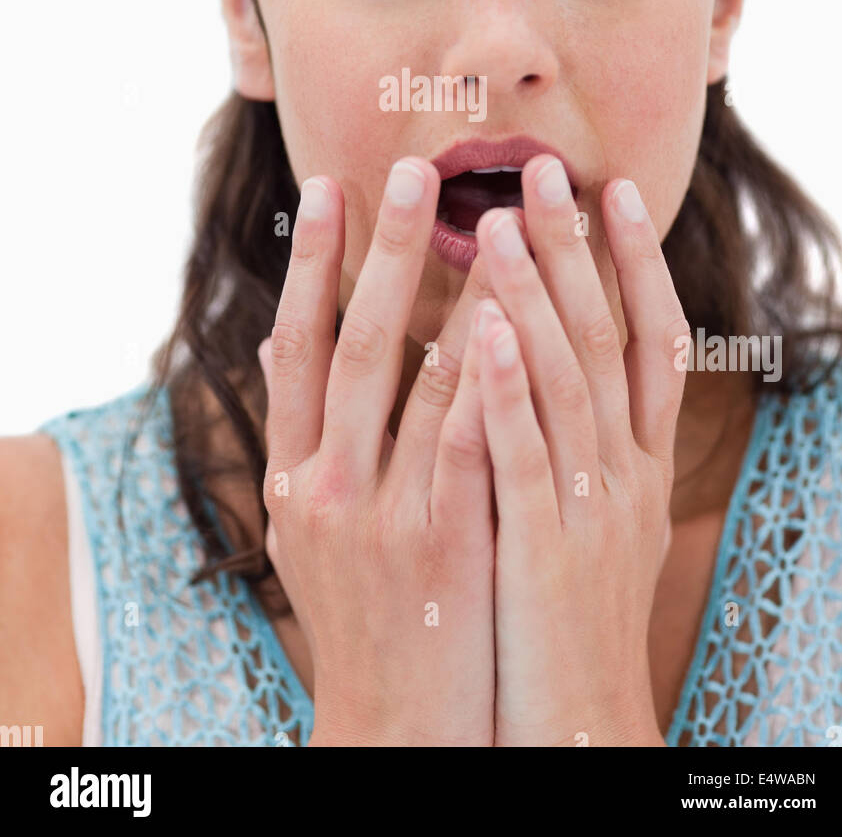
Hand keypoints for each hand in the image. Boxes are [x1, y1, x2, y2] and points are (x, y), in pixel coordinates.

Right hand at [259, 158, 497, 746]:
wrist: (394, 723)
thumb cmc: (359, 609)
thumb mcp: (304, 526)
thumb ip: (296, 431)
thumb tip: (274, 339)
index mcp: (290, 473)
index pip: (296, 348)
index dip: (310, 265)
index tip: (327, 187)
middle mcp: (325, 487)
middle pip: (354, 346)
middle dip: (382, 253)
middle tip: (410, 169)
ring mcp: (384, 518)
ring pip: (421, 384)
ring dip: (455, 294)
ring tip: (487, 218)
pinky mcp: (446, 547)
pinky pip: (471, 445)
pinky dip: (490, 379)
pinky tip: (516, 320)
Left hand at [473, 158, 687, 746]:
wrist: (574, 726)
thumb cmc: (563, 615)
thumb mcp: (579, 515)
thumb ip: (554, 437)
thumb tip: (515, 362)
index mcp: (637, 463)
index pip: (653, 340)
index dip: (639, 263)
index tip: (618, 191)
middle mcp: (625, 473)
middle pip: (610, 339)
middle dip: (580, 252)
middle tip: (551, 170)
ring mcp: (589, 508)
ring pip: (567, 381)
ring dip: (532, 296)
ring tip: (496, 220)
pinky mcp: (541, 548)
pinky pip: (523, 454)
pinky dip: (502, 387)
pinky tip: (479, 327)